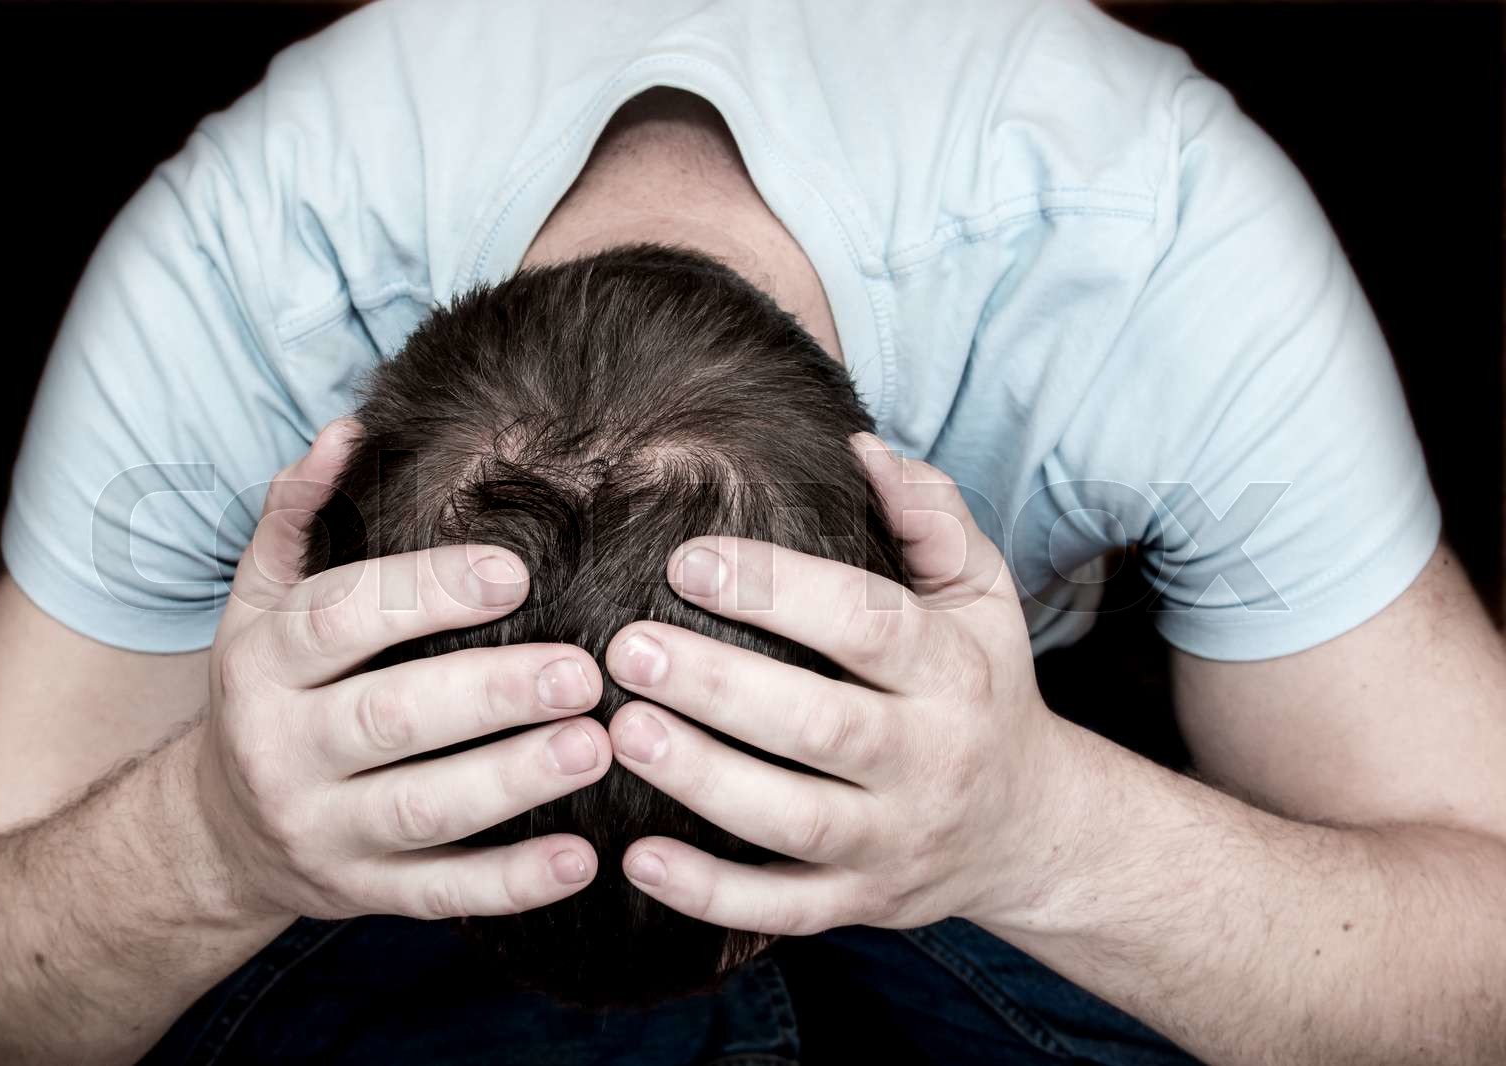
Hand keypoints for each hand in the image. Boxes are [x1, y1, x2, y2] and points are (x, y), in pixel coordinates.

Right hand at [191, 419, 612, 921]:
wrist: (220, 832)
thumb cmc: (271, 689)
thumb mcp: (259, 601)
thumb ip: (299, 515)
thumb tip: (346, 431)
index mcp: (264, 661)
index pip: (342, 619)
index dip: (426, 593)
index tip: (516, 574)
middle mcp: (281, 747)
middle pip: (388, 716)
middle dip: (488, 693)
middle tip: (583, 670)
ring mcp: (322, 829)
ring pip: (419, 809)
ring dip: (511, 780)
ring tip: (595, 747)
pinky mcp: (363, 893)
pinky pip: (439, 894)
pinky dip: (510, 885)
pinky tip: (582, 859)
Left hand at [602, 433, 1071, 934]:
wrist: (1029, 827)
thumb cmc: (982, 687)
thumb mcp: (982, 596)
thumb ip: (930, 517)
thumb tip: (862, 450)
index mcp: (953, 671)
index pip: (867, 624)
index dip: (778, 590)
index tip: (688, 559)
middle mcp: (930, 760)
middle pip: (823, 727)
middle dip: (721, 687)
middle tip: (629, 647)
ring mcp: (893, 841)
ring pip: (795, 821)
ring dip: (703, 781)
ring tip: (620, 731)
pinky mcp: (859, 902)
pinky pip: (783, 910)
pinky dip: (711, 896)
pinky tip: (640, 859)